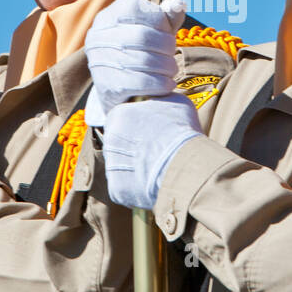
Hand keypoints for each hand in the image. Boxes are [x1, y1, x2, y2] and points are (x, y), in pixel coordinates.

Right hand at [84, 0, 185, 126]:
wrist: (115, 89)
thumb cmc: (138, 52)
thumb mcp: (152, 30)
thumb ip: (167, 16)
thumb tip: (178, 4)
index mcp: (109, 16)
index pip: (137, 9)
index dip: (160, 20)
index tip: (167, 32)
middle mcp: (98, 36)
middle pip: (143, 36)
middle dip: (166, 46)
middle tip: (171, 54)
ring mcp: (100, 61)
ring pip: (146, 60)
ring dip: (167, 66)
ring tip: (170, 69)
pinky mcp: (107, 86)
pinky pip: (143, 82)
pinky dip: (161, 83)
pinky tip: (166, 83)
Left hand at [99, 94, 200, 209]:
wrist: (183, 165)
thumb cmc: (180, 130)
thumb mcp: (174, 101)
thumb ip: (159, 100)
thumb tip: (161, 100)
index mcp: (118, 116)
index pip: (123, 118)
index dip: (140, 124)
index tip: (153, 130)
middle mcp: (108, 141)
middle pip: (121, 143)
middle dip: (136, 147)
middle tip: (157, 149)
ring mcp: (111, 168)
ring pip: (123, 166)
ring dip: (138, 167)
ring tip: (160, 167)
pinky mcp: (117, 191)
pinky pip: (127, 188)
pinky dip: (139, 187)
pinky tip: (156, 182)